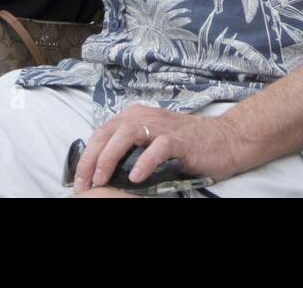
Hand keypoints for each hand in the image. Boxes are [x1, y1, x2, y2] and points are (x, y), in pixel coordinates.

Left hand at [71, 106, 246, 192]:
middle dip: (90, 160)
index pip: (101, 133)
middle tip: (83, 185)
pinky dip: (144, 162)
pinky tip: (135, 177)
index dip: (86, 157)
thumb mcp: (152, 142)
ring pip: (126, 135)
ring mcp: (161, 127)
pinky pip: (158, 148)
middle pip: (108, 133)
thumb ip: (130, 150)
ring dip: (109, 158)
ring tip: (101, 180)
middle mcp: (144, 117)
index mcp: (134, 117)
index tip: (78, 181)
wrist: (224, 140)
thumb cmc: (186, 145)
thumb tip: (103, 172)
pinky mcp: (179, 140)